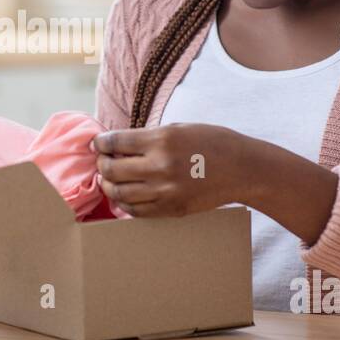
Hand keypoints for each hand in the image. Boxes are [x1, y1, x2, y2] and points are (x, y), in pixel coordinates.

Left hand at [90, 123, 246, 217]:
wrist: (242, 169)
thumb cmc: (212, 142)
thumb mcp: (179, 129)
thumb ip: (148, 137)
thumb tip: (117, 144)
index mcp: (162, 139)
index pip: (115, 142)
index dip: (100, 143)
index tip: (97, 144)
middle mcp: (160, 166)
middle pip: (112, 169)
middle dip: (102, 164)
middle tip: (102, 161)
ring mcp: (165, 191)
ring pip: (119, 193)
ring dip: (108, 186)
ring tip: (110, 179)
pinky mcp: (171, 209)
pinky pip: (136, 211)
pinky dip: (125, 204)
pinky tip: (126, 196)